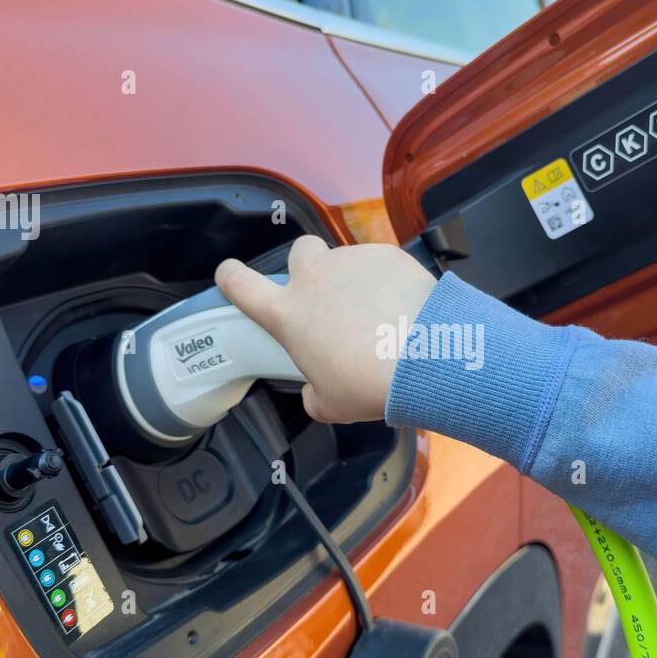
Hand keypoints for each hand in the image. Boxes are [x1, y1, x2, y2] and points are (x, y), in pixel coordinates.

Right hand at [215, 237, 435, 422]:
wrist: (426, 356)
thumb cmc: (371, 383)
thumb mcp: (331, 404)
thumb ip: (314, 394)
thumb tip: (315, 391)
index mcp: (288, 313)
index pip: (241, 286)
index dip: (231, 278)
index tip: (230, 275)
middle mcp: (314, 278)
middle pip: (298, 252)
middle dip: (309, 268)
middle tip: (327, 297)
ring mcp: (351, 261)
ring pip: (345, 261)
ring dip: (354, 280)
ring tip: (378, 313)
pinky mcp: (387, 254)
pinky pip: (380, 263)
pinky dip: (387, 280)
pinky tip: (402, 306)